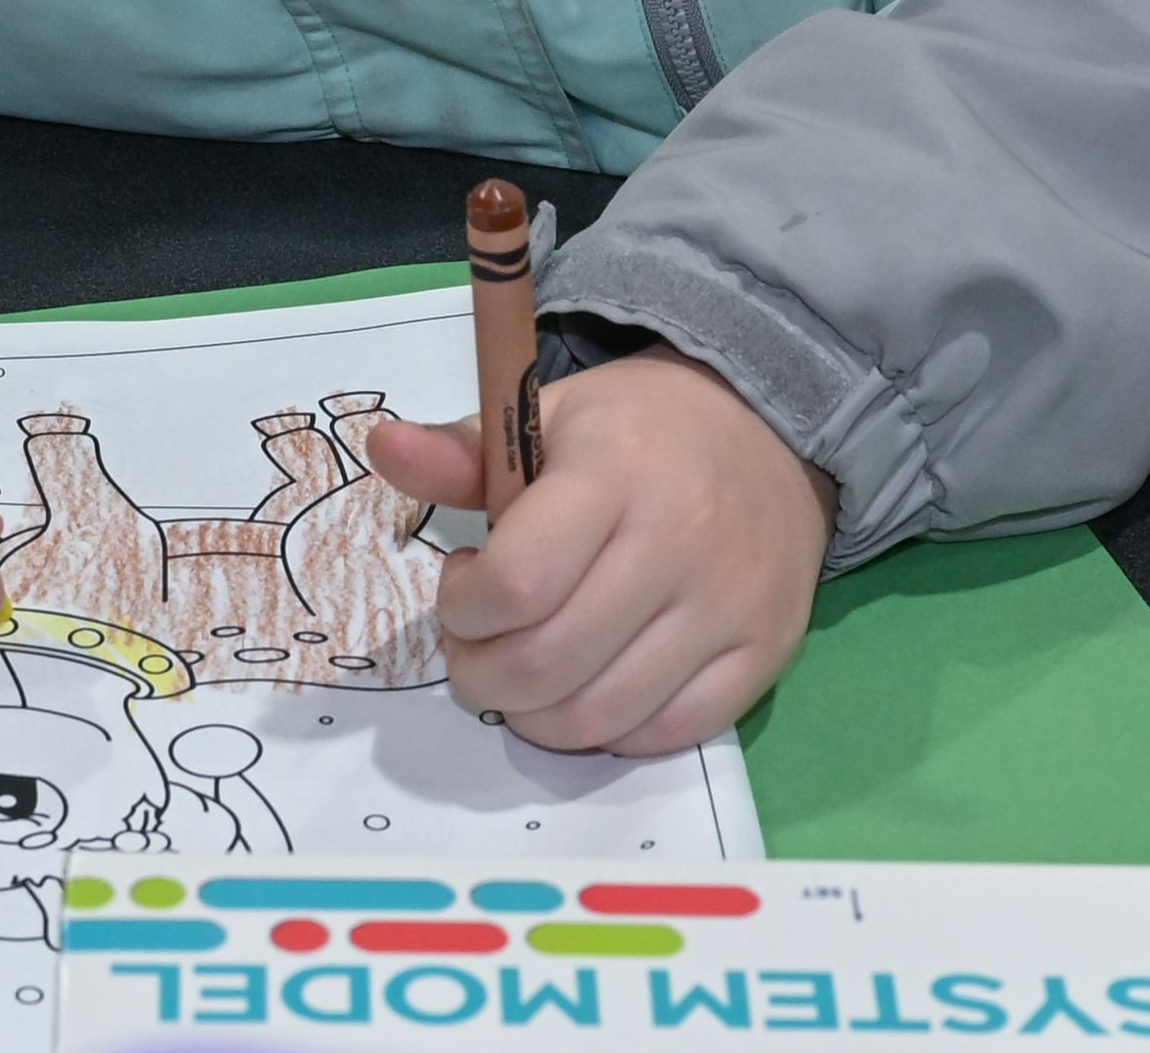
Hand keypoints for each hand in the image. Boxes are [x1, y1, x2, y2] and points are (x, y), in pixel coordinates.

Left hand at [366, 345, 835, 756]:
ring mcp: (728, 607)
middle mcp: (678, 543)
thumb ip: (463, 450)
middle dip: (482, 675)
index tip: (462, 585)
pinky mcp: (764, 655)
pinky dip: (607, 733)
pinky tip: (585, 690)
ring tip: (521, 674)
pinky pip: (669, 734)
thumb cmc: (638, 429)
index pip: (520, 582)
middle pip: (551, 662)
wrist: (768, 432)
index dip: (466, 607)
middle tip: (476, 648)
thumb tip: (382, 448)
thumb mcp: (550, 415)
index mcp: (614, 472)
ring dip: (534, 717)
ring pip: (602, 715)